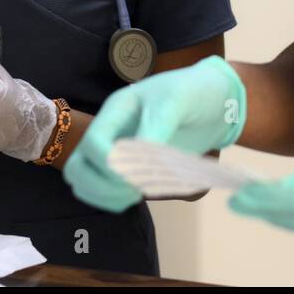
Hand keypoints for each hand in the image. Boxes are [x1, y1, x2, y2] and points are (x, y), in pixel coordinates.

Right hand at [64, 56, 245, 212]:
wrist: (216, 101)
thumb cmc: (196, 92)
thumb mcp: (176, 102)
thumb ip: (156, 128)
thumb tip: (137, 163)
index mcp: (117, 109)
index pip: (91, 142)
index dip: (106, 164)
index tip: (134, 174)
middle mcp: (111, 131)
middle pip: (77, 167)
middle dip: (100, 185)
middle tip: (134, 189)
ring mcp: (118, 151)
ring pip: (84, 182)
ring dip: (104, 196)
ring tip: (136, 194)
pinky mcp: (130, 167)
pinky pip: (104, 191)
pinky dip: (113, 201)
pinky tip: (137, 195)